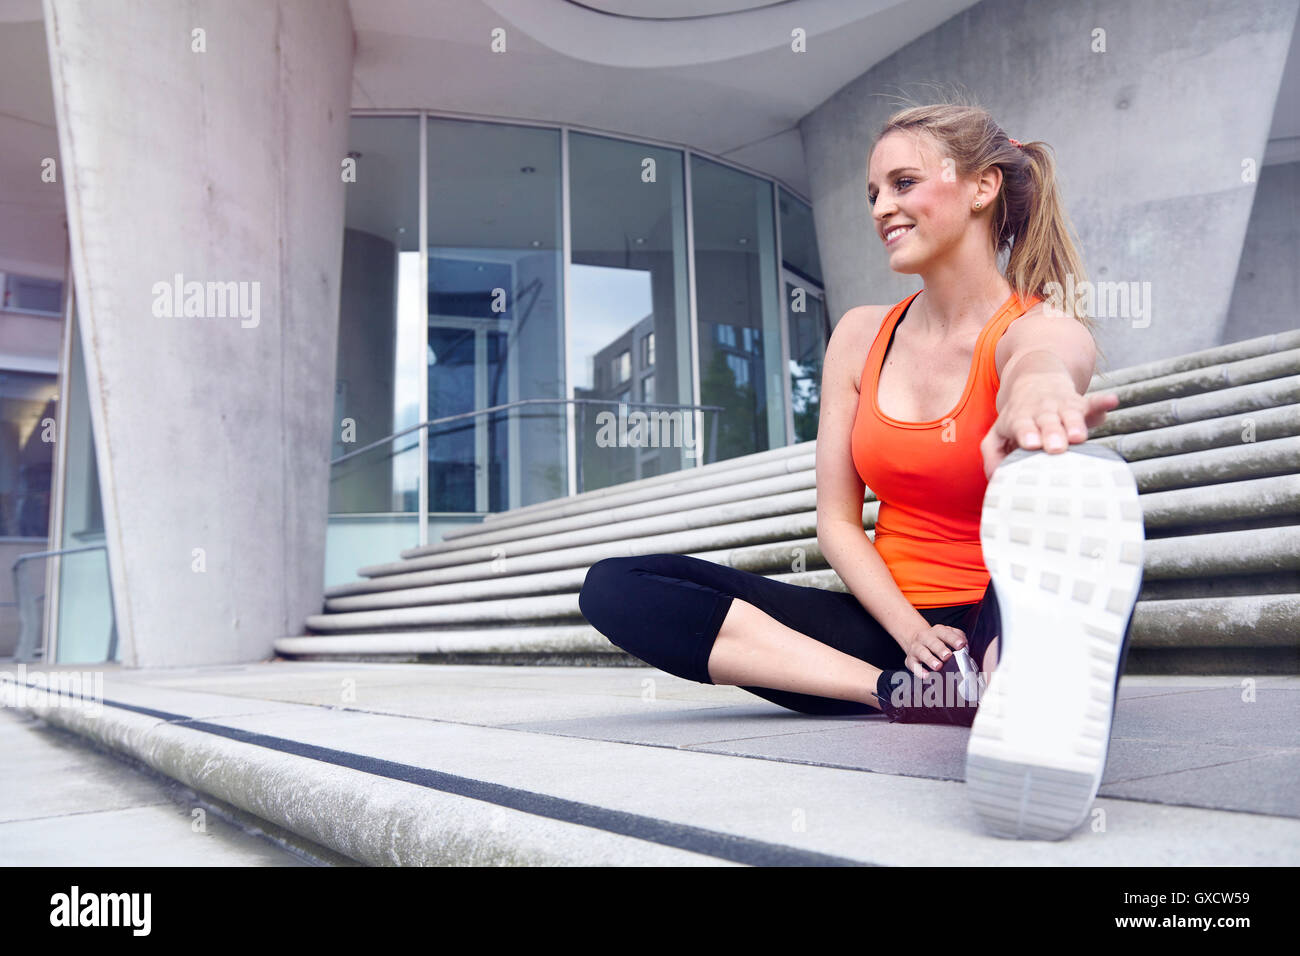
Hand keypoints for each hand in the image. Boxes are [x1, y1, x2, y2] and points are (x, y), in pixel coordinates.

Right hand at [900, 623, 967, 680]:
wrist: (916, 640)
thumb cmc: (937, 640)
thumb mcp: (947, 634)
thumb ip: (958, 637)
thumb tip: (966, 646)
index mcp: (937, 631)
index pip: (945, 633)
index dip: (953, 639)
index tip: (961, 645)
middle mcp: (925, 637)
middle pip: (932, 642)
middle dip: (940, 649)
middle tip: (948, 656)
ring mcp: (916, 648)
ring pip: (921, 652)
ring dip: (929, 659)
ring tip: (938, 666)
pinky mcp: (910, 659)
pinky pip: (913, 665)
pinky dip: (919, 671)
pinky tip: (926, 675)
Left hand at [981, 377, 1117, 479]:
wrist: (1035, 380)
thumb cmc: (1016, 419)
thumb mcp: (997, 434)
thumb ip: (993, 456)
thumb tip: (997, 478)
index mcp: (1020, 418)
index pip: (1021, 425)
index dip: (1026, 433)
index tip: (1030, 444)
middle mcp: (1041, 411)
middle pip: (1047, 421)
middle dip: (1052, 433)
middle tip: (1055, 447)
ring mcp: (1062, 406)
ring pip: (1070, 414)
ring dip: (1075, 424)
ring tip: (1079, 436)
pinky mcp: (1081, 403)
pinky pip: (1094, 401)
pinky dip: (1103, 402)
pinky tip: (1112, 401)